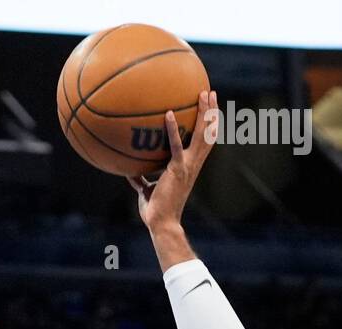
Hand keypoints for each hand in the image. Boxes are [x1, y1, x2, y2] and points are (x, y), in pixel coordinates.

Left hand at [129, 90, 217, 231]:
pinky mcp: (176, 170)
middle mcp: (193, 164)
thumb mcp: (147, 191)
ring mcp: (187, 166)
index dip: (210, 126)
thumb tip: (130, 172)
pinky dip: (173, 129)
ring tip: (203, 93)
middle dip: (211, 112)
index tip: (211, 109)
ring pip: (202, 135)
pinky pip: (176, 145)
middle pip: (208, 134)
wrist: (161, 223)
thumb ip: (141, 180)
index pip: (205, 143)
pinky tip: (168, 113)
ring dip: (204, 113)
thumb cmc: (155, 211)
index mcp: (189, 167)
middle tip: (210, 92)